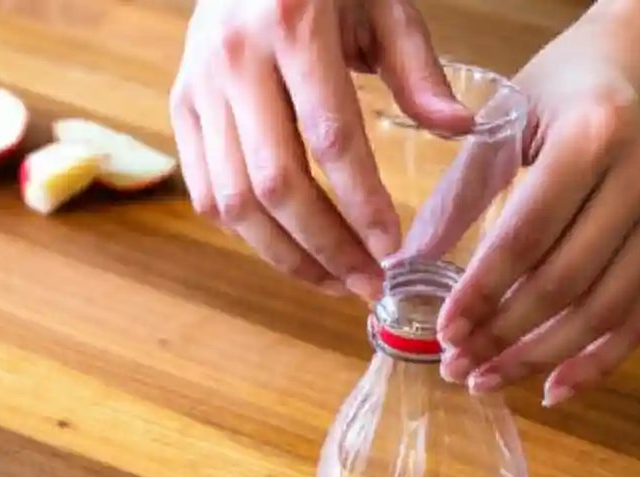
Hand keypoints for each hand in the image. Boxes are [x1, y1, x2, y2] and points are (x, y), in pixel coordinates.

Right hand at [169, 0, 472, 300]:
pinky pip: (205, 192)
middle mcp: (234, 59)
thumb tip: (459, 130)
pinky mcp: (180, 106)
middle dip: (326, 247)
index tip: (394, 249)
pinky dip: (247, 235)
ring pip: (233, 201)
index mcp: (292, 24)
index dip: (362, 204)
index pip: (330, 137)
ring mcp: (198, 86)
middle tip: (370, 284)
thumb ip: (418, 66)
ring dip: (287, 255)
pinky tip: (292, 251)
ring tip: (336, 282)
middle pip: (275, 183)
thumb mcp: (383, 0)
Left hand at [435, 0, 639, 405]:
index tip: (442, 330)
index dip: (481, 292)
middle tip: (457, 365)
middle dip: (505, 335)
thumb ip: (465, 186)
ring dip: (543, 357)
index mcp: (592, 137)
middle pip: (566, 283)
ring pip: (606, 310)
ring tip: (491, 379)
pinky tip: (557, 386)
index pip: (527, 236)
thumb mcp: (516, 110)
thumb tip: (411, 261)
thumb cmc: (582, 73)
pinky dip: (601, 359)